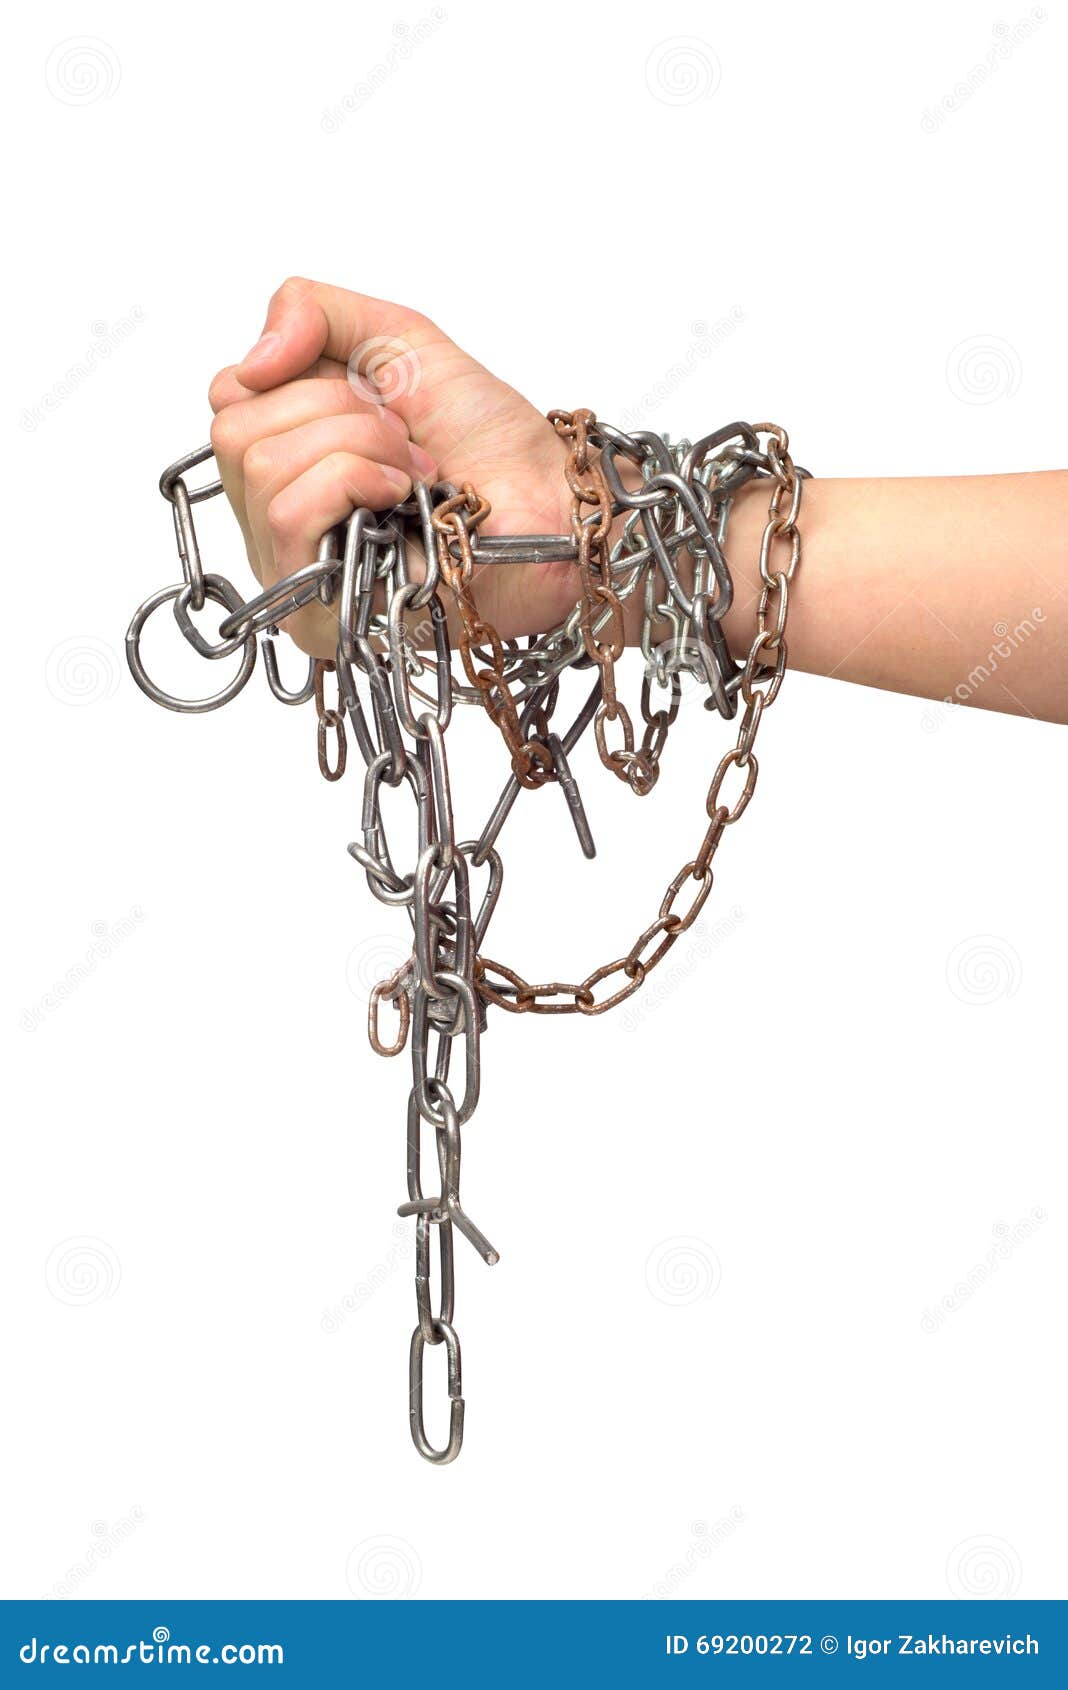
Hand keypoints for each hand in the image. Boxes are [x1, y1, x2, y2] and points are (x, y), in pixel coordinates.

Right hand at [208, 277, 577, 655]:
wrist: (552, 501)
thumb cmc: (489, 439)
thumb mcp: (395, 339)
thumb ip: (309, 311)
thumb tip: (249, 362)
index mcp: (283, 460)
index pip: (227, 399)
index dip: (302, 379)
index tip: (375, 397)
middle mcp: (274, 520)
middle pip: (234, 431)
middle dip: (336, 411)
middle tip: (405, 439)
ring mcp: (293, 571)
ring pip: (260, 467)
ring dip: (357, 445)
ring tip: (414, 471)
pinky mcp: (318, 612)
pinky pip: (288, 514)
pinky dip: (354, 480)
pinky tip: (403, 497)